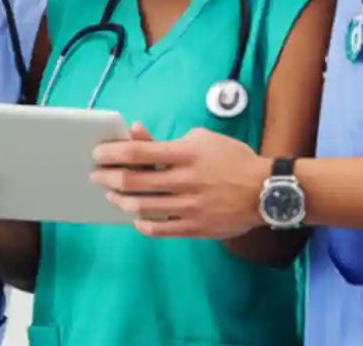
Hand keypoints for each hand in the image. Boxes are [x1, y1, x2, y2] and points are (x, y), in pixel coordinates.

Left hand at [90, 126, 269, 239]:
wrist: (266, 190)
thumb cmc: (232, 159)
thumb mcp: (201, 139)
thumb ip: (166, 140)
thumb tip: (135, 133)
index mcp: (186, 154)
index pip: (138, 153)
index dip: (112, 154)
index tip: (98, 155)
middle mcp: (186, 180)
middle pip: (133, 181)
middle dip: (107, 178)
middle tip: (97, 176)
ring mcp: (191, 207)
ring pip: (142, 207)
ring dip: (120, 201)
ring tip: (112, 196)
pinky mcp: (196, 228)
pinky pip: (160, 229)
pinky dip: (142, 223)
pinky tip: (136, 216)